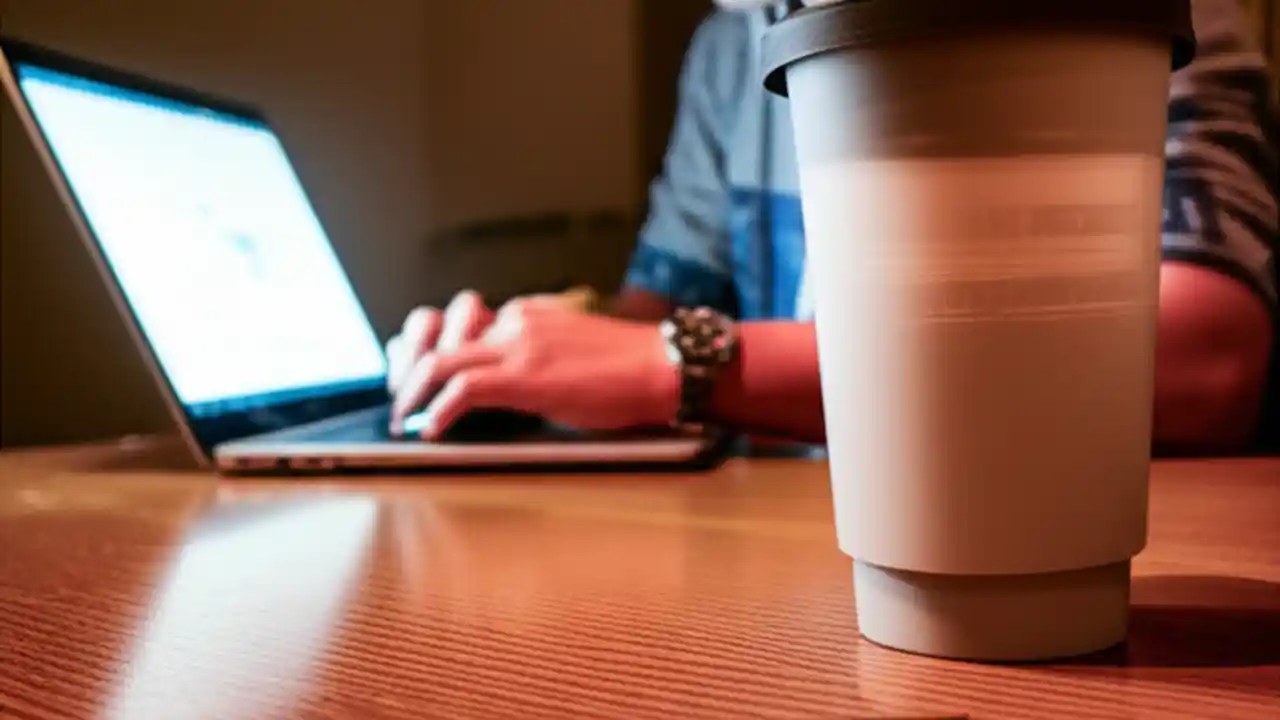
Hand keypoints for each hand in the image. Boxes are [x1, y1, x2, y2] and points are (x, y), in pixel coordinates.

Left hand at [388, 298, 678, 438]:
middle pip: (435, 332)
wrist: (662, 366)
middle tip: (399, 400)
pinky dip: (439, 411)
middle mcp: (513, 321)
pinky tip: (432, 431)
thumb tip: (502, 391)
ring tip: (404, 417)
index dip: (424, 347)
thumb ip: (533, 361)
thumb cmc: (627, 370)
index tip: (411, 373)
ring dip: (412, 390)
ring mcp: (517, 345)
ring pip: (440, 359)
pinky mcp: (525, 374)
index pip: (456, 321)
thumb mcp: (569, 354)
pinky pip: (463, 388)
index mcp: (523, 315)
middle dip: (407, 369)